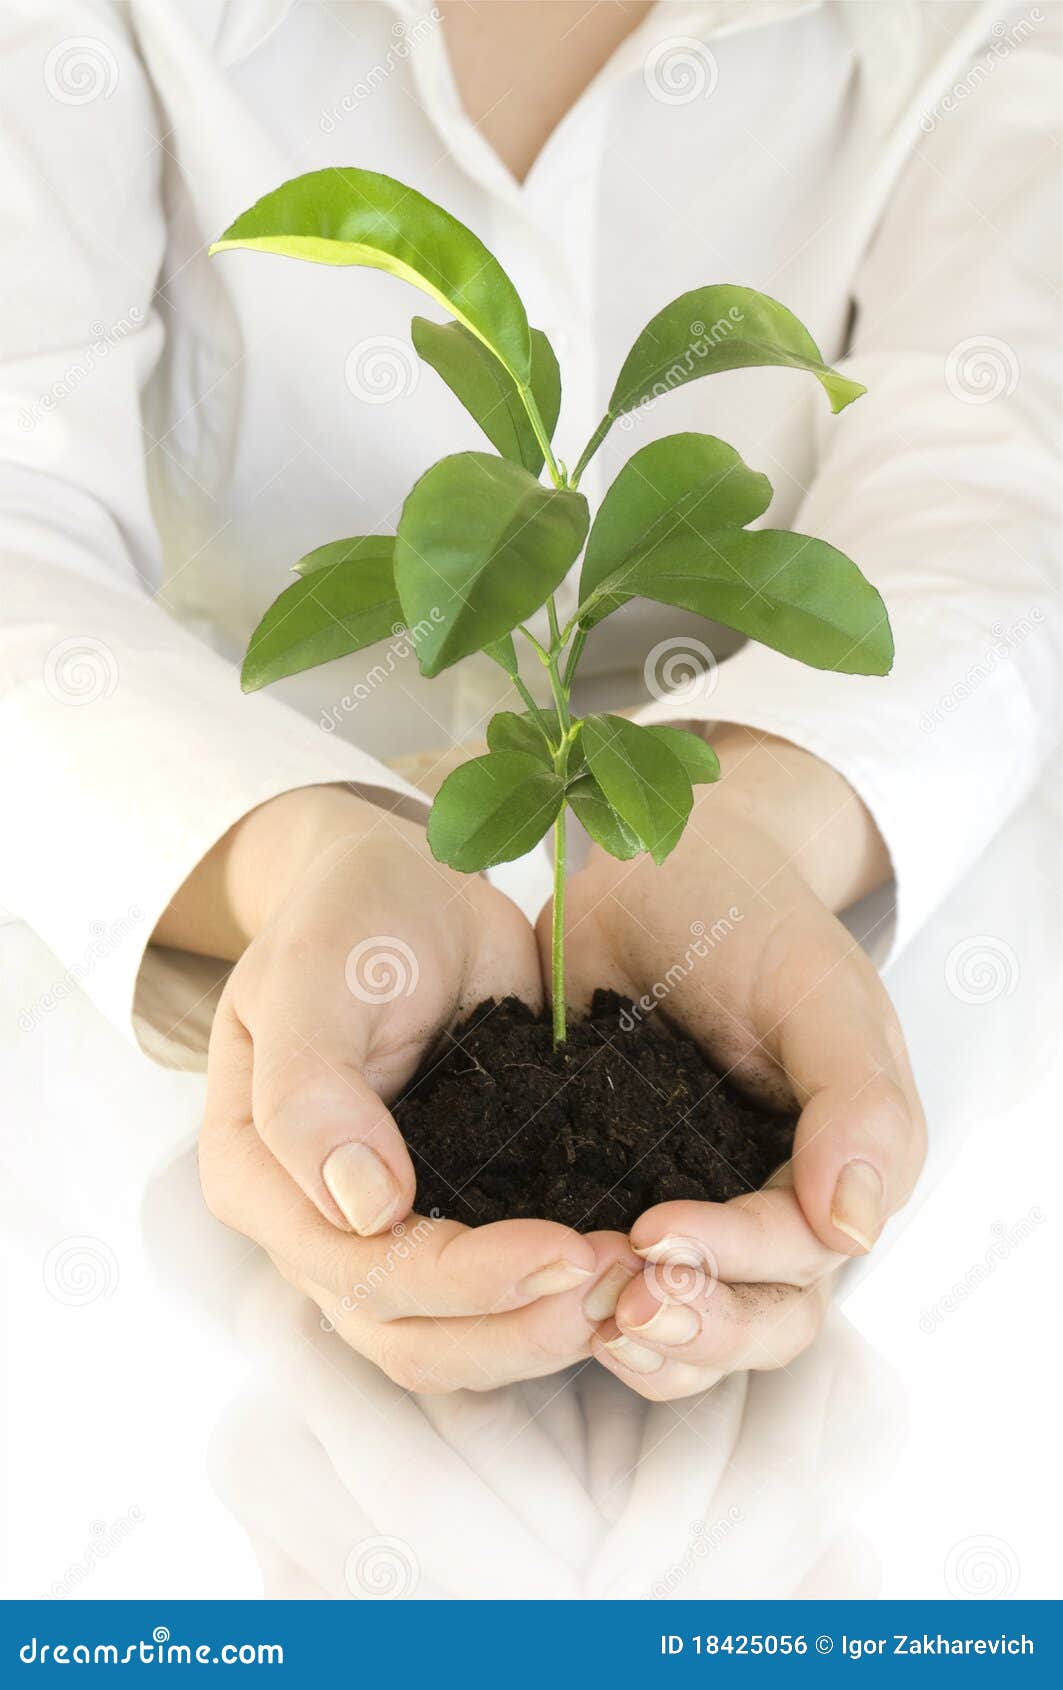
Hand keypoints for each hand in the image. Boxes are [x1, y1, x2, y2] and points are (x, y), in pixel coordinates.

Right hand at [161, 786, 634, 1390]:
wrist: (411, 891)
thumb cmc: (352, 917)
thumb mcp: (317, 974)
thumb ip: (312, 1087)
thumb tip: (360, 1207)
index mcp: (258, 1174)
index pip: (359, 1271)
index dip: (463, 1281)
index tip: (567, 1252)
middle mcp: (312, 1225)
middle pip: (409, 1333)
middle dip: (518, 1326)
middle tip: (624, 1281)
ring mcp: (384, 1233)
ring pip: (455, 1344)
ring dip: (545, 1334)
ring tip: (635, 1285)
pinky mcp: (455, 1221)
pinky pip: (498, 1303)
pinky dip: (557, 1304)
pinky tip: (627, 1274)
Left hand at [536, 728, 925, 1399]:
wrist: (650, 869)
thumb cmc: (750, 916)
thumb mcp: (817, 989)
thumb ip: (855, 1099)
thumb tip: (853, 1228)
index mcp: (831, 1163)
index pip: (800, 1255)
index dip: (735, 1260)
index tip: (656, 1232)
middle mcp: (765, 1201)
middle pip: (757, 1319)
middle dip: (697, 1327)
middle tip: (624, 1306)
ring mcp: (687, 1203)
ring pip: (687, 1322)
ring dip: (647, 1340)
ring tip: (589, 1320)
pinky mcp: (606, 1191)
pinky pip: (608, 1280)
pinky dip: (585, 1306)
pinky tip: (538, 1294)